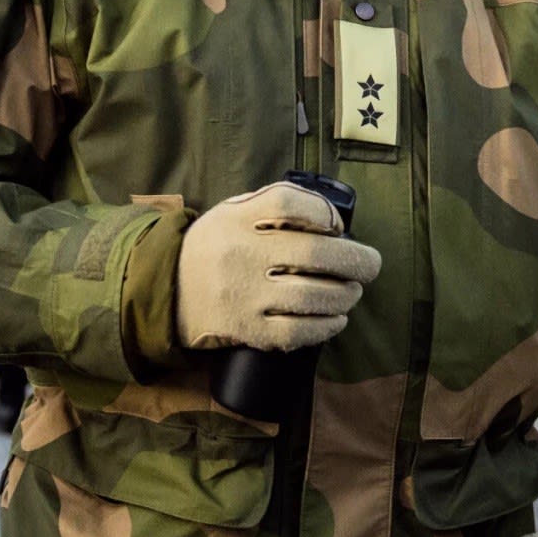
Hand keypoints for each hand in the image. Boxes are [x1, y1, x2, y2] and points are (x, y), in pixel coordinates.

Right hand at [174, 181, 381, 350]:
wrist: (166, 288)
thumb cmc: (217, 245)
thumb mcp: (234, 211)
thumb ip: (276, 204)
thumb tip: (333, 221)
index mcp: (236, 218)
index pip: (288, 204)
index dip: (323, 213)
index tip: (337, 226)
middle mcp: (239, 254)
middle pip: (312, 253)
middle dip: (355, 261)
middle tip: (371, 265)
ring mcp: (241, 295)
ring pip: (310, 296)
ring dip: (345, 295)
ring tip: (353, 292)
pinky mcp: (244, 330)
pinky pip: (295, 332)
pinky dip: (325, 326)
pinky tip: (336, 319)